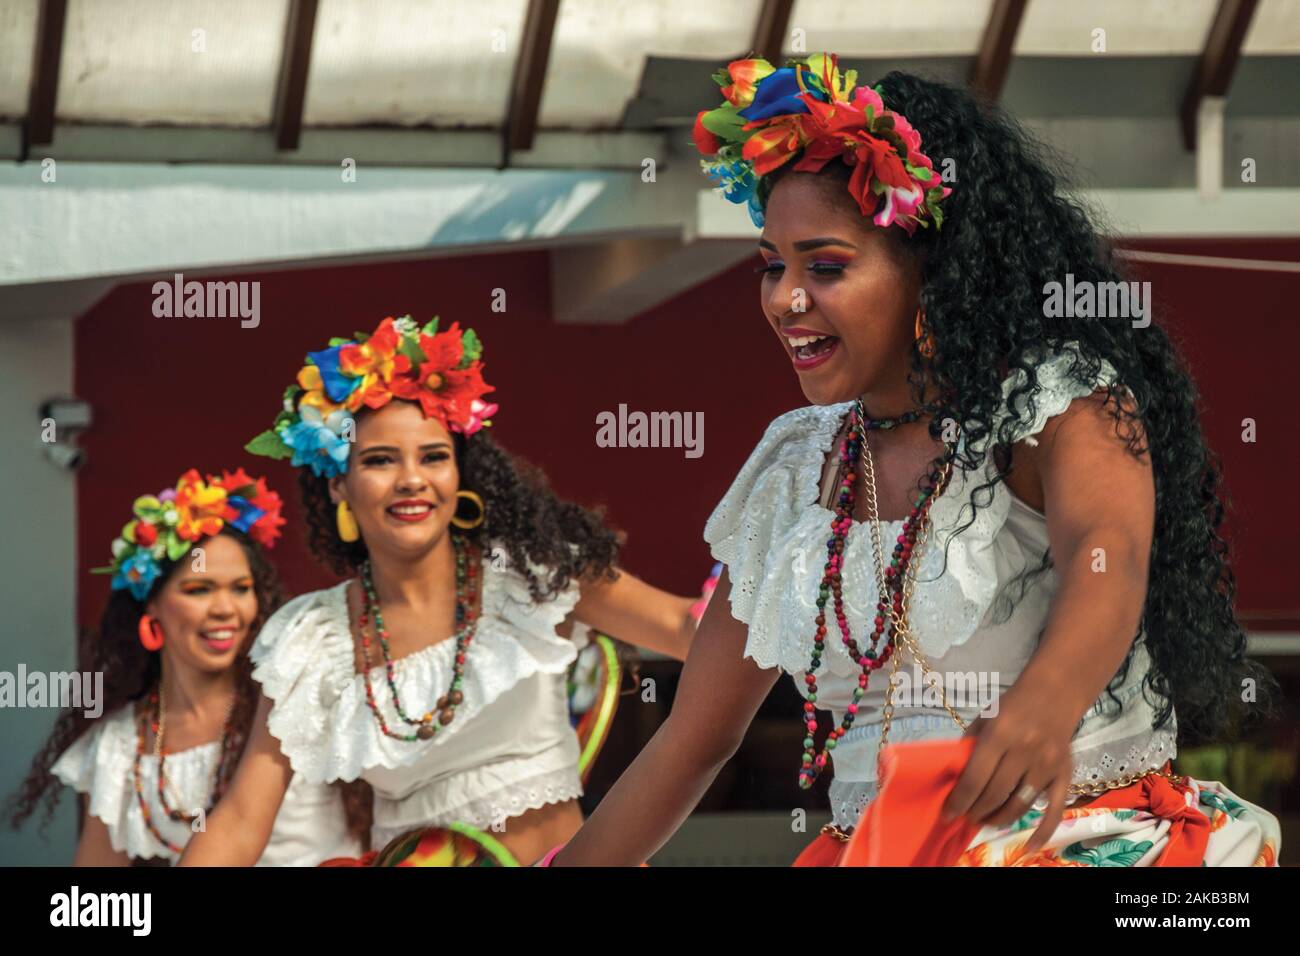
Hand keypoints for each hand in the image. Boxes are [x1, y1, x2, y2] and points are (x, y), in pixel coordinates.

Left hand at [939, 679, 1078, 854]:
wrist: (1054, 693)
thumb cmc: (1012, 705)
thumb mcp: (984, 718)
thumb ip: (969, 747)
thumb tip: (953, 778)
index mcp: (999, 734)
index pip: (975, 778)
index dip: (959, 800)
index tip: (947, 814)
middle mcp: (1024, 750)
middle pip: (995, 794)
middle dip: (975, 811)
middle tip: (965, 817)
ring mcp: (1047, 765)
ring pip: (1019, 804)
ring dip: (998, 819)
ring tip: (984, 821)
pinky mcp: (1064, 774)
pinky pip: (1054, 809)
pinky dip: (1043, 832)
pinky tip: (1030, 848)